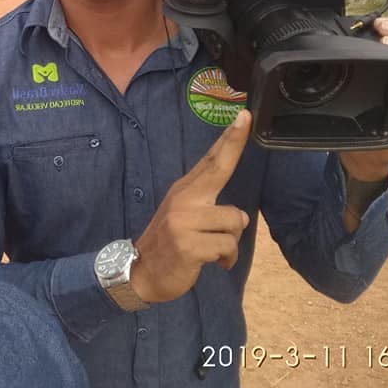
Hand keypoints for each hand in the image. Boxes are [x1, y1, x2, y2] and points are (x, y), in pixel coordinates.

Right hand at [129, 110, 250, 303]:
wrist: (142, 271)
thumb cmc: (169, 244)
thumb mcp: (184, 220)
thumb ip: (212, 211)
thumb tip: (240, 217)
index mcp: (184, 191)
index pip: (211, 161)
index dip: (229, 139)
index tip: (244, 116)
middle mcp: (183, 200)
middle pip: (219, 169)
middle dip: (234, 142)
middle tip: (246, 117)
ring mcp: (184, 221)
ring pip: (233, 222)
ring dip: (230, 242)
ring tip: (214, 251)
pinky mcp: (188, 245)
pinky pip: (226, 247)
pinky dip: (225, 259)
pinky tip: (213, 263)